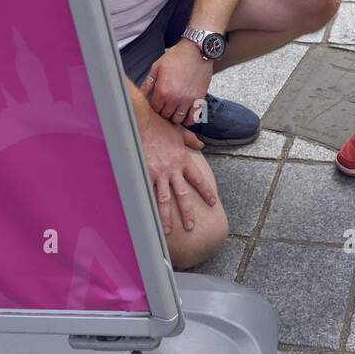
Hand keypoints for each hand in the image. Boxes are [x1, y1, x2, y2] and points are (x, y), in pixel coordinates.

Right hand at [139, 111, 216, 234]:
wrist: (141, 122)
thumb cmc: (159, 125)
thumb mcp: (179, 131)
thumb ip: (191, 140)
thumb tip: (201, 144)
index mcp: (183, 160)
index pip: (198, 179)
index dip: (206, 191)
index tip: (212, 202)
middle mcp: (172, 169)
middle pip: (183, 195)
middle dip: (187, 212)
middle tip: (191, 227)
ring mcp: (158, 173)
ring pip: (164, 200)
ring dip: (166, 217)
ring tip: (168, 231)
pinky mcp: (143, 174)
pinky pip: (146, 193)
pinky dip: (146, 206)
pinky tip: (146, 218)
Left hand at [140, 40, 212, 125]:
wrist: (197, 51)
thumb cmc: (177, 57)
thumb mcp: (157, 67)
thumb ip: (148, 82)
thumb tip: (141, 94)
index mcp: (162, 90)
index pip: (154, 108)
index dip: (155, 107)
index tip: (157, 103)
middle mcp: (174, 97)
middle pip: (166, 115)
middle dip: (164, 112)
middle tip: (166, 106)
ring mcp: (187, 100)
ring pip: (178, 119)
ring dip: (175, 116)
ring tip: (174, 110)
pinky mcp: (199, 99)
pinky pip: (193, 117)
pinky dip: (188, 120)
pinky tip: (185, 116)